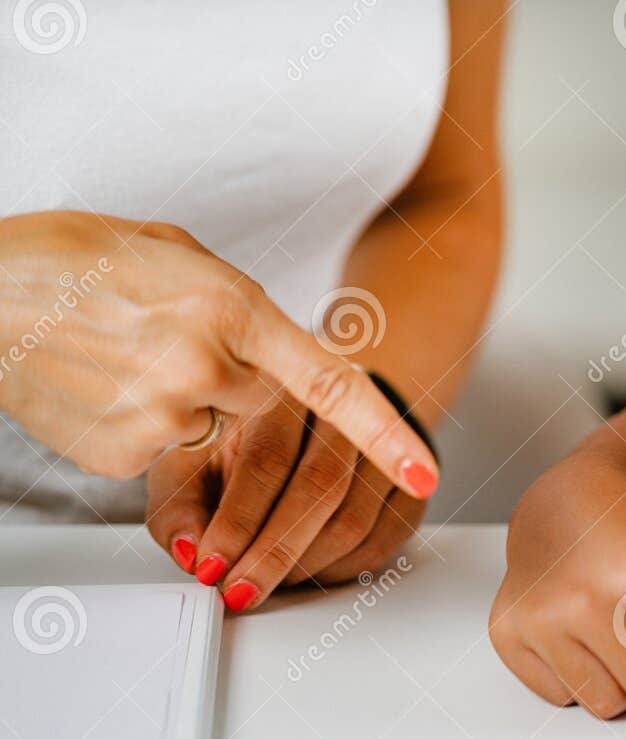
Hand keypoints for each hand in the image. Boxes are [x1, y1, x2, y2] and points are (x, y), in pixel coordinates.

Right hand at [0, 211, 437, 494]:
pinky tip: (101, 386)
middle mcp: (206, 367)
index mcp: (231, 308)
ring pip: (211, 431)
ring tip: (123, 358)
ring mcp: (164, 417)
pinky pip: (163, 451)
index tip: (427, 468)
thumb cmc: (70, 261)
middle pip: (265, 406)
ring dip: (184, 403)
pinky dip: (143, 426)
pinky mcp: (126, 455)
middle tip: (171, 344)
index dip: (385, 433)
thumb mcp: (174, 254)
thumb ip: (238, 302)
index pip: (331, 384)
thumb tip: (271, 342)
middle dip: (236, 384)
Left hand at [145, 394, 425, 608]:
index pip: (267, 459)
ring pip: (353, 520)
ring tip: (267, 580)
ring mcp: (384, 452)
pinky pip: (381, 541)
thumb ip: (180, 506)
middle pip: (319, 488)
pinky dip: (338, 570)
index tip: (212, 566)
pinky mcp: (408, 490)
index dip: (238, 521)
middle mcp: (341, 414)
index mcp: (281, 390)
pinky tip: (307, 570)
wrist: (316, 422)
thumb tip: (190, 551)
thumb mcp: (193, 461)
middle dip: (274, 552)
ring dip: (304, 565)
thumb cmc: (244, 443)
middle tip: (241, 590)